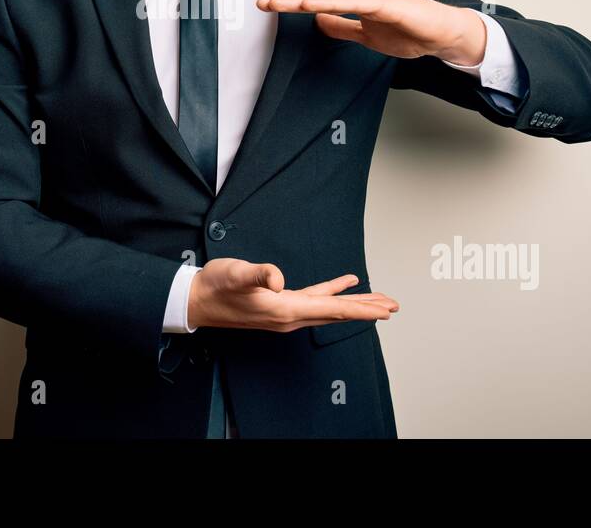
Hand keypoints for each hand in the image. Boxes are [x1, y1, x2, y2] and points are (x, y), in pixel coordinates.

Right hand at [186, 258, 398, 331]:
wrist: (197, 300)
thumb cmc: (215, 286)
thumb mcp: (236, 274)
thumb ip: (258, 274)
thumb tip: (278, 279)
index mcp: (284, 309)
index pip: (331, 310)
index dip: (360, 309)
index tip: (385, 310)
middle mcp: (290, 316)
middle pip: (337, 314)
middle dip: (367, 310)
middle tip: (393, 306)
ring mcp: (286, 313)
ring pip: (329, 309)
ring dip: (354, 305)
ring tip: (377, 300)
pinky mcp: (280, 305)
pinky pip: (314, 300)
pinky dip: (332, 293)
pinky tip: (343, 284)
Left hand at [256, 0, 485, 66]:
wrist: (442, 34)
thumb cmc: (409, 31)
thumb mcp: (366, 35)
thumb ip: (343, 27)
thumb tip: (317, 22)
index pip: (317, 1)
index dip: (292, 4)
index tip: (267, 6)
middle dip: (290, 0)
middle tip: (263, 4)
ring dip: (306, 0)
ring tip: (282, 4)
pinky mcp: (386, 1)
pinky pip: (354, 2)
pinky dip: (332, 2)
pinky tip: (313, 6)